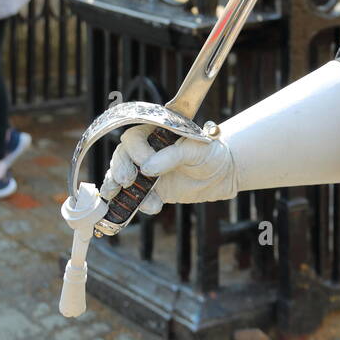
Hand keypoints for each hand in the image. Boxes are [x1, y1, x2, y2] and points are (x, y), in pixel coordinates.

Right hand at [100, 125, 237, 213]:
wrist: (222, 175)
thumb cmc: (211, 153)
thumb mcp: (196, 149)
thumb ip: (172, 155)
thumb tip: (147, 169)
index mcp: (156, 132)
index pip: (135, 138)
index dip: (136, 152)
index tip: (146, 166)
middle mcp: (146, 150)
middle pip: (122, 156)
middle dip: (119, 168)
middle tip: (126, 181)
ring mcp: (146, 171)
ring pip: (121, 176)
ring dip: (117, 186)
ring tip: (117, 194)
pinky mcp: (150, 190)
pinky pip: (136, 197)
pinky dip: (136, 203)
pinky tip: (151, 207)